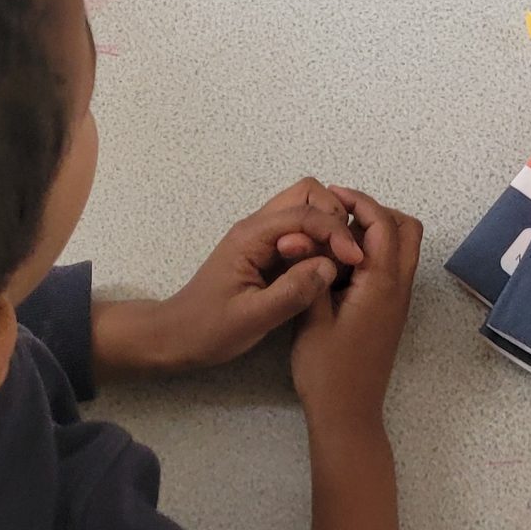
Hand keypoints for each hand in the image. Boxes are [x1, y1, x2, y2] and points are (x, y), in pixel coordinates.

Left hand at [96, 179, 369, 377]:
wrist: (175, 336)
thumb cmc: (208, 330)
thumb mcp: (251, 319)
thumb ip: (291, 293)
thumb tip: (330, 267)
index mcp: (251, 236)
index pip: (305, 214)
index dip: (335, 233)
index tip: (355, 259)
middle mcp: (257, 226)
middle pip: (307, 193)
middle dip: (333, 217)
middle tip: (344, 256)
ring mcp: (260, 236)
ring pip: (304, 208)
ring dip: (326, 227)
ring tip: (337, 262)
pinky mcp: (265, 250)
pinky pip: (299, 230)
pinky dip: (318, 240)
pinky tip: (323, 268)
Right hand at [291, 186, 421, 424]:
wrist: (348, 416)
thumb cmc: (327, 371)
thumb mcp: (311, 318)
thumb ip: (311, 272)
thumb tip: (302, 235)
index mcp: (382, 284)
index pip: (382, 224)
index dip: (359, 201)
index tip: (331, 195)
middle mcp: (399, 287)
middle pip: (406, 229)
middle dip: (376, 211)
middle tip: (338, 213)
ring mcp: (398, 301)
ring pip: (402, 248)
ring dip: (376, 232)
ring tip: (334, 236)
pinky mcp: (390, 312)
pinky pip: (392, 267)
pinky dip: (372, 252)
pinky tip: (338, 263)